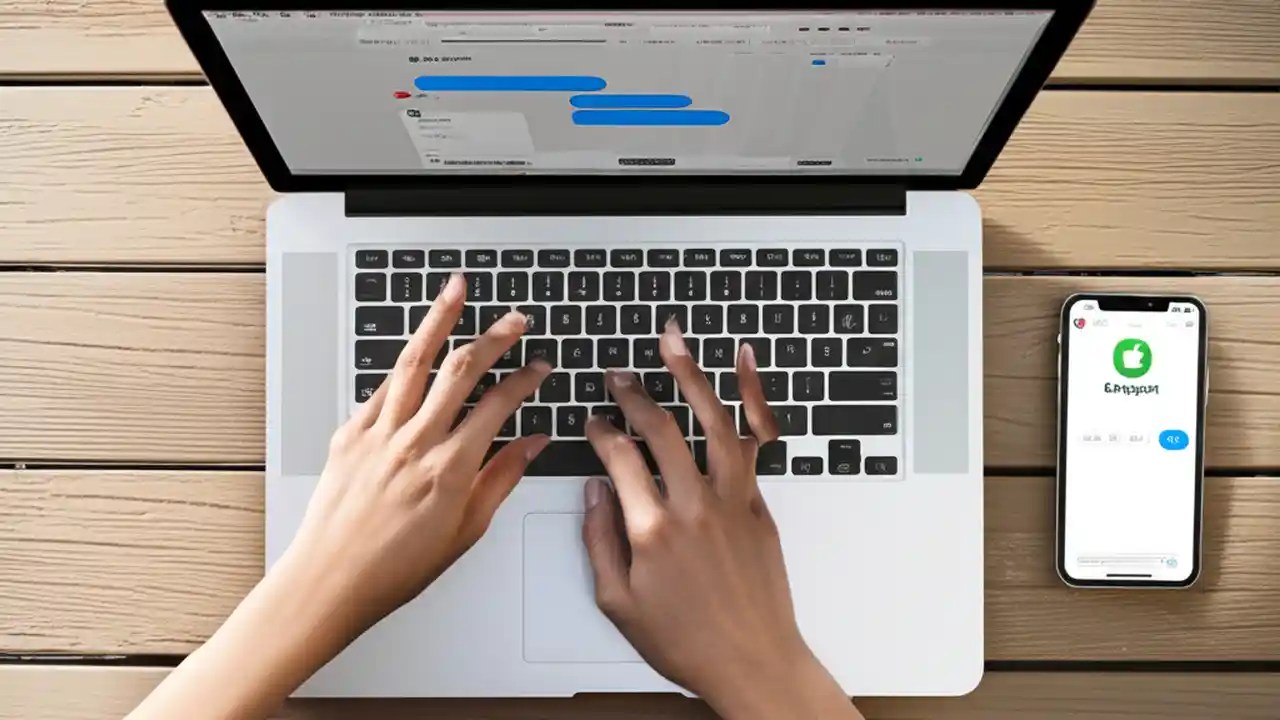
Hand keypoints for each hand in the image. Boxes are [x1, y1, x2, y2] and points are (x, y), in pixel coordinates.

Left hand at [285, 273, 550, 635]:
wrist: (328, 581)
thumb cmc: (394, 569)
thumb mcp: (464, 532)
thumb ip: (500, 480)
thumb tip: (532, 445)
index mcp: (449, 470)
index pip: (498, 405)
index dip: (525, 379)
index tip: (539, 367)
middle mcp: (414, 444)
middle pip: (461, 370)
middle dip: (494, 337)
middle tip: (515, 319)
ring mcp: (377, 434)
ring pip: (414, 361)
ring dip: (439, 320)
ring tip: (456, 291)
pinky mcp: (349, 433)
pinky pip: (382, 388)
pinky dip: (403, 364)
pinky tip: (416, 347)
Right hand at [582, 322, 861, 719]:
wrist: (752, 660)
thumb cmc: (686, 641)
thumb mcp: (618, 602)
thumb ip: (599, 540)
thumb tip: (594, 491)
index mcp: (652, 530)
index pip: (619, 457)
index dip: (601, 430)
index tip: (593, 421)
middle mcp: (694, 506)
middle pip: (661, 428)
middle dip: (634, 393)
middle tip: (618, 375)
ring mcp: (733, 501)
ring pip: (713, 422)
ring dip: (691, 376)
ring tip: (673, 342)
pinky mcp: (759, 505)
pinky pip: (756, 442)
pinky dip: (752, 401)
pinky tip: (745, 367)